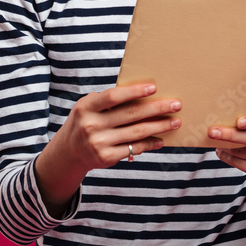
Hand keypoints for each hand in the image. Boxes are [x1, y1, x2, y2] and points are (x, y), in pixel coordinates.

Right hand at [35, 83, 180, 215]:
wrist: (69, 152)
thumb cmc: (85, 121)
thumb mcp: (88, 107)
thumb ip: (108, 101)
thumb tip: (143, 94)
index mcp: (86, 107)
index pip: (113, 97)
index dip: (134, 92)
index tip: (154, 88)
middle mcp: (91, 125)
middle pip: (130, 114)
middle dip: (157, 108)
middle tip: (176, 104)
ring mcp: (99, 143)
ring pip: (136, 132)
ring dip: (159, 126)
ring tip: (175, 122)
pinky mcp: (107, 157)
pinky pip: (134, 148)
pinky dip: (150, 143)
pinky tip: (161, 139)